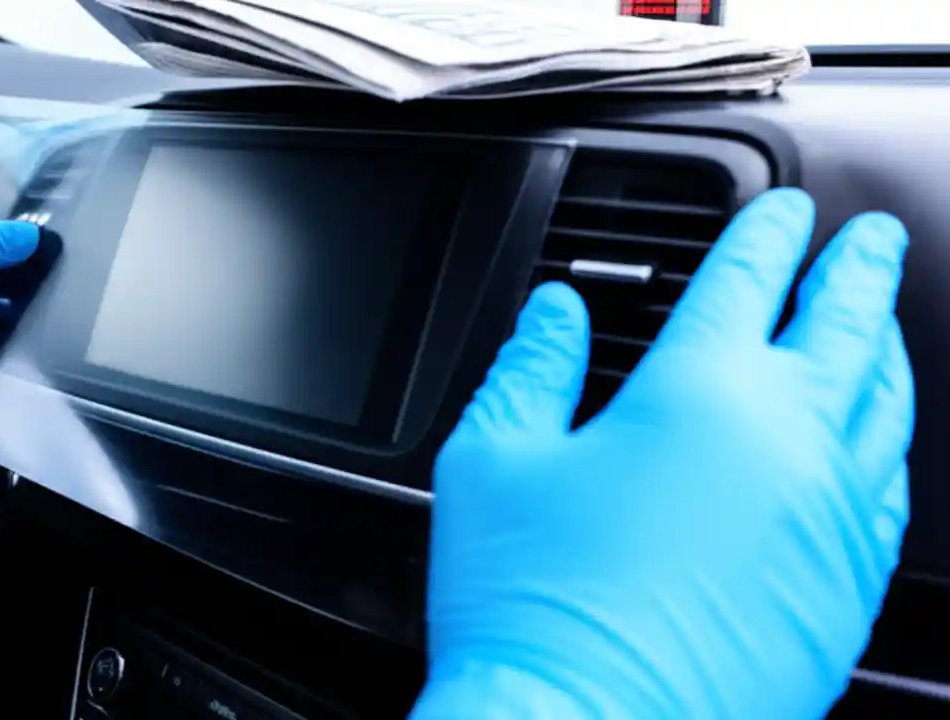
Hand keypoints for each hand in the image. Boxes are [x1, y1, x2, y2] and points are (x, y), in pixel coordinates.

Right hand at [414, 189, 912, 718]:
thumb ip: (532, 365)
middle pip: (847, 322)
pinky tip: (874, 444)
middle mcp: (788, 439)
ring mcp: (832, 516)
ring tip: (880, 323)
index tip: (782, 207)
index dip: (767, 228)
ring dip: (886, 346)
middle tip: (869, 236)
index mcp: (700, 390)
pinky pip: (892, 491)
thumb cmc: (535, 604)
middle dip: (859, 266)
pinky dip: (890, 445)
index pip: (749, 276)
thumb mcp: (495, 458)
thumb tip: (557, 311)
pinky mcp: (847, 587)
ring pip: (887, 403)